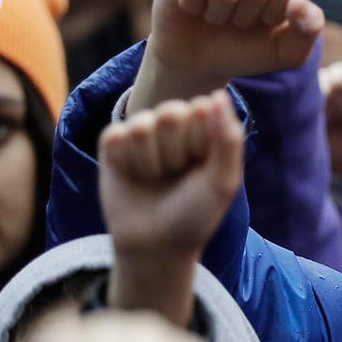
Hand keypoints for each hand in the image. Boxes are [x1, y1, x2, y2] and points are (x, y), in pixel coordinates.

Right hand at [101, 90, 243, 324]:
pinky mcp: (113, 142)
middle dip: (176, 152)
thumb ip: (228, 138)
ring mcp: (142, 129)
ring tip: (156, 177)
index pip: (203, 108)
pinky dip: (127, 162)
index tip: (203, 168)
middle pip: (171, 113)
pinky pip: (116, 136)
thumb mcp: (223, 180)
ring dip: (151, 161)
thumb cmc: (196, 213)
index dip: (203, 143)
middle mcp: (174, 122)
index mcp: (205, 125)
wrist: (157, 245)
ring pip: (142, 126)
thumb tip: (219, 96)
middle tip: (177, 174)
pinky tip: (133, 176)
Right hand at [129, 0, 322, 113]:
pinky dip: (193, 5)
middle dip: (244, 16)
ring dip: (218, 13)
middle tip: (239, 19)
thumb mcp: (287, 52)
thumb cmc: (248, 48)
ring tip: (218, 12)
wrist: (200, 58)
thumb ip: (307, 31)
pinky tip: (195, 2)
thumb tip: (299, 1)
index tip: (267, 20)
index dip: (273, 13)